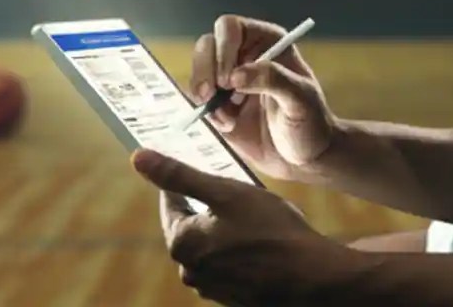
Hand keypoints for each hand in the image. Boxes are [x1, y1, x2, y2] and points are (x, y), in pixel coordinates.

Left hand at [133, 149, 359, 306]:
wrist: (314, 279)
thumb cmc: (273, 231)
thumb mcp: (226, 192)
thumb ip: (180, 175)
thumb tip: (138, 159)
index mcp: (182, 243)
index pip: (171, 203)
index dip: (185, 181)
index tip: (197, 165)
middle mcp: (191, 271)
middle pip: (191, 226)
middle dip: (208, 208)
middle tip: (233, 192)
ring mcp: (213, 288)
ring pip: (211, 246)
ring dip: (224, 230)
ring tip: (253, 218)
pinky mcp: (234, 298)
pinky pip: (229, 265)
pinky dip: (239, 250)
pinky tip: (263, 242)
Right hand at [190, 15, 337, 181]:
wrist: (304, 157)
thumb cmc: (310, 123)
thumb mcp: (300, 99)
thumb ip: (272, 80)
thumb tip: (235, 76)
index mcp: (267, 41)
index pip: (231, 28)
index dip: (223, 49)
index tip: (228, 80)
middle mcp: (244, 53)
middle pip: (207, 45)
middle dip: (204, 70)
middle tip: (210, 96)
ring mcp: (229, 78)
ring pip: (199, 70)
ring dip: (205, 94)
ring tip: (228, 118)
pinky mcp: (218, 102)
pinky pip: (199, 98)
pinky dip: (207, 112)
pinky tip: (229, 124)